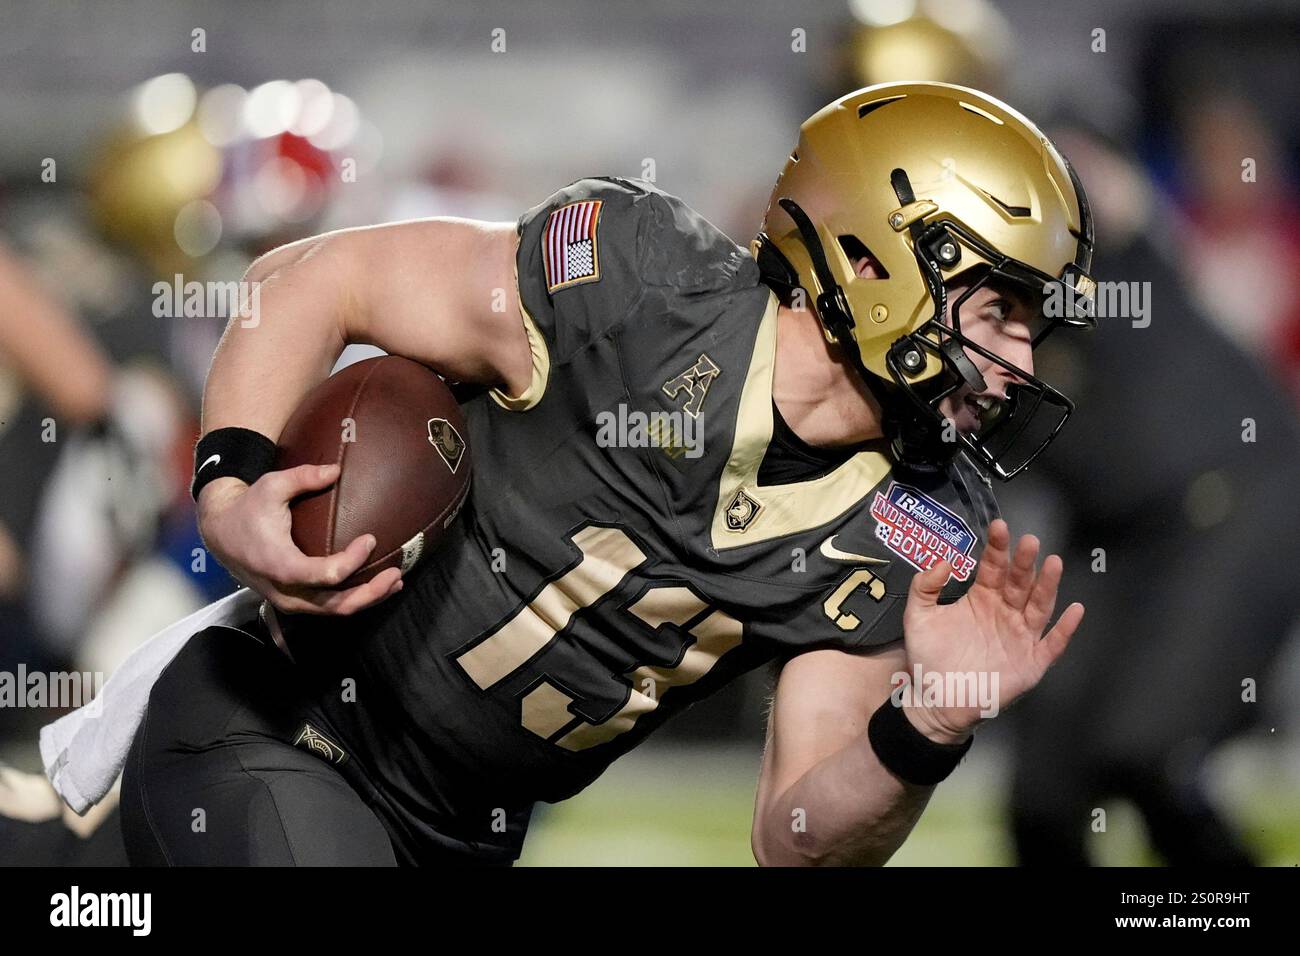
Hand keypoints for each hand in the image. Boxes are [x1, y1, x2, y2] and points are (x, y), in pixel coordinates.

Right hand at [197, 465, 403, 614]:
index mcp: (280, 564)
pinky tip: (377, 587)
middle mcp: (285, 590)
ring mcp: (289, 601)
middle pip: (336, 604)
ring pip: (334, 612)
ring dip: (368, 599)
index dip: (354, 560)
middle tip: (396, 573)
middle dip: (370, 591)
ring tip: (395, 581)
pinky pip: (328, 608)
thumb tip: (336, 470)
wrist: (220, 532)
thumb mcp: (271, 486)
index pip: (326, 575)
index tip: (370, 538)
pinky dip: (354, 600)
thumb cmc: (248, 507)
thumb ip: (303, 477)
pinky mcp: (294, 602)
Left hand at [900, 519, 1083, 742]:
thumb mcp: (918, 616)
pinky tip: (1074, 610)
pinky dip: (1065, 629)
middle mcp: (1005, 612)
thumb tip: (945, 561)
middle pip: (1019, 582)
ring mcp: (1020, 636)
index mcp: (982, 598)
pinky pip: (1052, 644)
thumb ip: (924, 587)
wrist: (935, 699)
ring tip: (1052, 563)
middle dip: (1024, 562)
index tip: (998, 527)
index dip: (997, 548)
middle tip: (1029, 541)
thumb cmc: (928, 657)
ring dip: (1047, 585)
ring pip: (1038, 606)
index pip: (993, 568)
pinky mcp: (1031, 662)